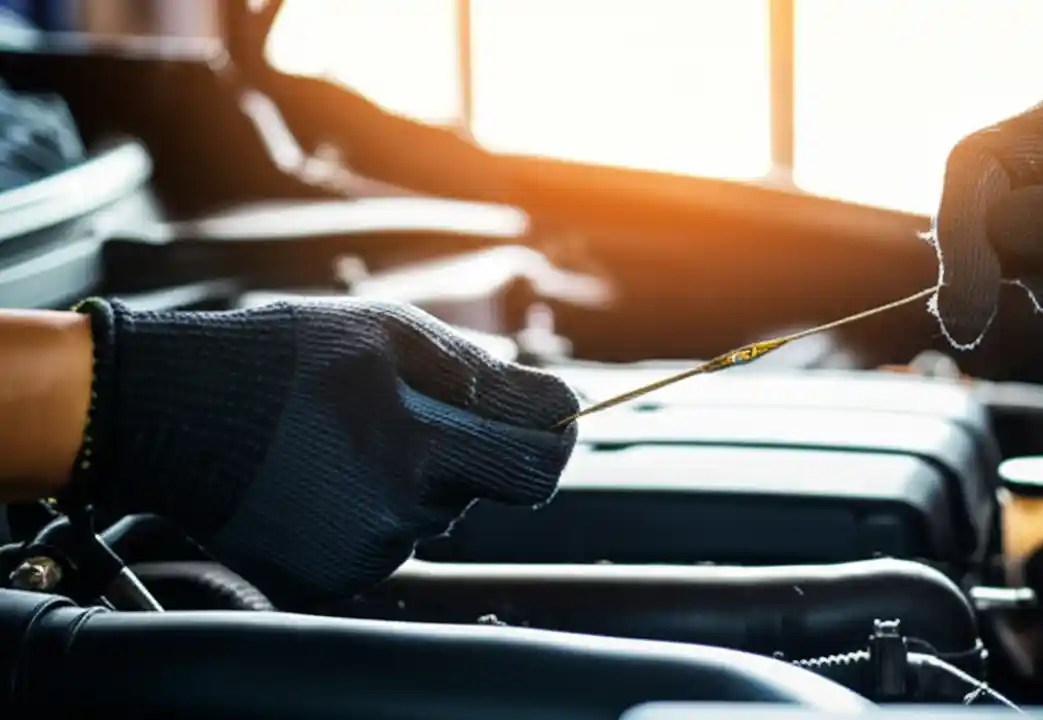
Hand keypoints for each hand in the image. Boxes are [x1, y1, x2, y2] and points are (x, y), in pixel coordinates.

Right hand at [76, 298, 578, 605]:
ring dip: (416, 479)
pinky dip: (373, 511)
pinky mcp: (332, 578)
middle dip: (475, 450)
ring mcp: (363, 553)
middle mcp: (397, 512)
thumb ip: (486, 377)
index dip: (555, 434)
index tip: (548, 414)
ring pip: (435, 514)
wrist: (176, 410)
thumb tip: (565, 405)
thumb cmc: (289, 357)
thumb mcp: (393, 333)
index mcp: (421, 445)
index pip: (540, 464)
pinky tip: (328, 477)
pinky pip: (388, 542)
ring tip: (349, 440)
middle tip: (416, 411)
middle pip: (488, 488)